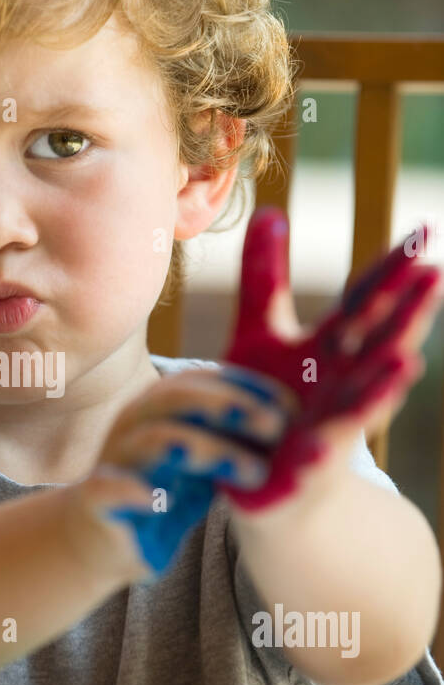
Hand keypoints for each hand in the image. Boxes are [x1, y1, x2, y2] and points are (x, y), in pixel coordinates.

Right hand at [67, 367, 290, 581]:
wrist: (107, 537)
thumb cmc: (166, 488)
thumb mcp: (208, 456)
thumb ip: (240, 437)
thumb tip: (305, 424)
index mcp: (162, 404)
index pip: (205, 379)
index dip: (249, 387)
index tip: (294, 406)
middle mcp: (136, 421)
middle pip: (179, 397)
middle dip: (231, 406)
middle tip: (277, 428)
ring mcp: (115, 457)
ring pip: (156, 440)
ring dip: (210, 451)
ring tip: (253, 474)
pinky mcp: (96, 498)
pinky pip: (107, 488)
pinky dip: (132, 492)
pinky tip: (160, 504)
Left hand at [215, 207, 443, 510]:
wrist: (257, 476)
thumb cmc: (265, 401)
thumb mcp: (258, 331)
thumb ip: (264, 276)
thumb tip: (270, 209)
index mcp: (332, 347)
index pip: (366, 300)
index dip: (391, 268)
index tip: (423, 231)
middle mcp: (342, 381)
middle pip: (378, 341)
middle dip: (406, 312)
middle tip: (434, 274)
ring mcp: (332, 421)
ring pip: (364, 398)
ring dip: (384, 380)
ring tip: (408, 359)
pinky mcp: (310, 460)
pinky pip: (326, 447)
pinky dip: (332, 443)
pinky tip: (332, 440)